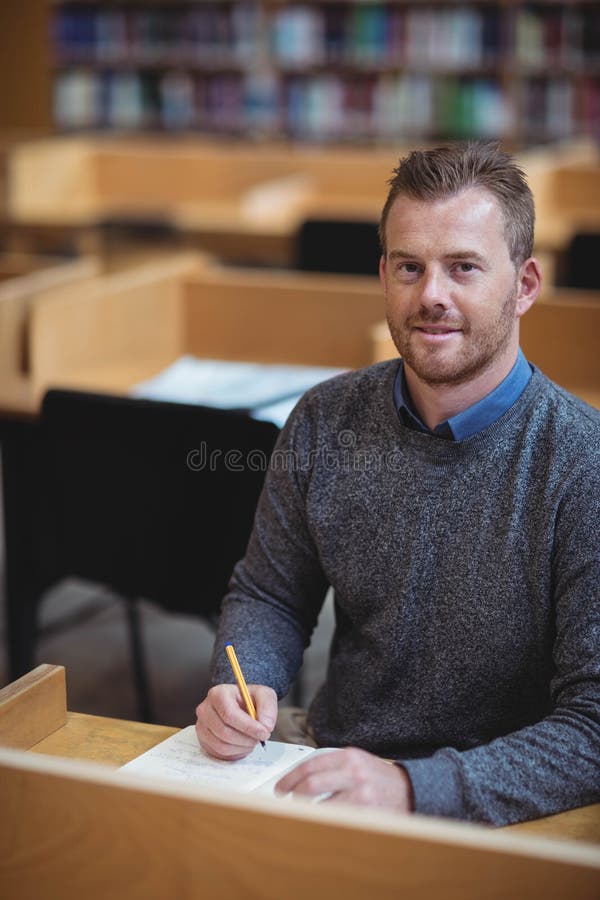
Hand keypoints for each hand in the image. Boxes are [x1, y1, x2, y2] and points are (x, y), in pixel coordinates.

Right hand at [195, 683, 276, 759]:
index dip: (248, 726)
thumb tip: (265, 725)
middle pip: (225, 732)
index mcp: (218, 693)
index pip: (230, 714)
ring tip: (252, 741)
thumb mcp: (264, 695)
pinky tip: (243, 745)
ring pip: (222, 746)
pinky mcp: (203, 740)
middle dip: (246, 739)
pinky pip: (219, 754)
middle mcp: (206, 709)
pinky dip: (235, 753)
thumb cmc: (249, 700)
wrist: (240, 706)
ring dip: (242, 748)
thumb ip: (268, 707)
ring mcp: (202, 726)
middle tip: (260, 739)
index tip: (263, 732)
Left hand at [275, 747, 413, 810]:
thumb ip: (332, 766)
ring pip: (321, 805)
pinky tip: (316, 824)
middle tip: (284, 801)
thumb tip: (299, 778)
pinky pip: (336, 819)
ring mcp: (361, 794)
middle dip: (293, 794)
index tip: (281, 787)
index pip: (310, 764)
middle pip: (312, 784)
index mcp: (349, 756)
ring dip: (305, 812)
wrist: (409, 790)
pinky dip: (322, 823)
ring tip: (298, 814)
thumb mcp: (356, 761)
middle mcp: (354, 772)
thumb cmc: (377, 777)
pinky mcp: (366, 813)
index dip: (291, 777)